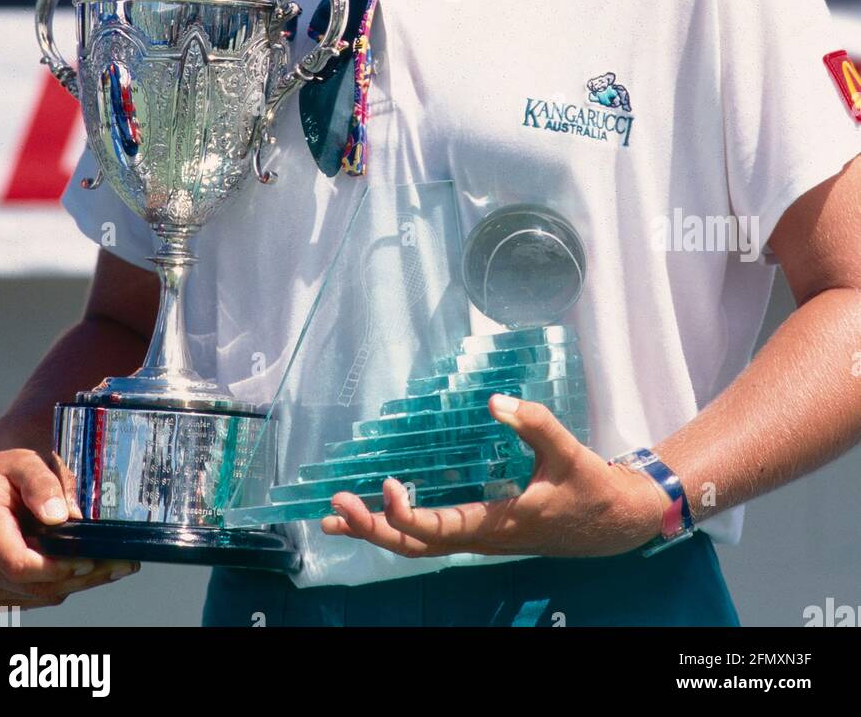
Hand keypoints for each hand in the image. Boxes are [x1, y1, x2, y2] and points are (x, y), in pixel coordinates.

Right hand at [0, 449, 138, 609]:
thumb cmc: (4, 471)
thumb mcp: (23, 462)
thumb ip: (41, 483)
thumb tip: (60, 514)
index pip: (20, 565)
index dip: (57, 568)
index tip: (90, 559)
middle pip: (35, 585)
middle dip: (82, 576)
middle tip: (123, 562)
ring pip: (40, 595)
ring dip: (80, 582)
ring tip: (117, 564)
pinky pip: (36, 596)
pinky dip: (65, 583)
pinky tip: (93, 568)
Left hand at [320, 394, 665, 559]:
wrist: (614, 522)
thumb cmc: (591, 487)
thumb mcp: (568, 450)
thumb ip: (534, 422)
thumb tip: (494, 400)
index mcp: (499, 523)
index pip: (439, 530)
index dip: (406, 514)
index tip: (384, 484)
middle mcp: (483, 539)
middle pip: (416, 546)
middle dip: (373, 529)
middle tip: (335, 507)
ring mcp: (480, 540)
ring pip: (419, 547)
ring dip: (378, 532)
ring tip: (336, 519)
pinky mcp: (481, 532)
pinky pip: (430, 539)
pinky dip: (398, 529)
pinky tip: (375, 517)